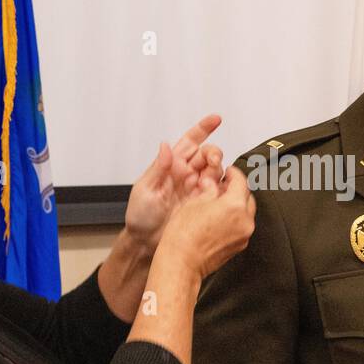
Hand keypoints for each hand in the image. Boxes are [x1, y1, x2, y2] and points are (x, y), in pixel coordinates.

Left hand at [125, 114, 224, 253]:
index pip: (190, 141)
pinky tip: (219, 191)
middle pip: (207, 154)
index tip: (216, 120)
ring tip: (211, 179)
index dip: (203, 129)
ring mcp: (197, 189)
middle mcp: (186, 175)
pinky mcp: (205, 204)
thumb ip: (158, 168)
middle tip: (212, 161)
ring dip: (218, 170)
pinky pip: (219, 191)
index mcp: (171, 166)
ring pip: (216, 171)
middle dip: (214, 152)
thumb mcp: (145, 190)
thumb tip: (165, 146)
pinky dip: (223, 188)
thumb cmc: (140, 216)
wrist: (145, 243)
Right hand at [157, 167, 256, 280]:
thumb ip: (209, 190)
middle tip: (223, 186)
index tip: (229, 172)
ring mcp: (244, 235)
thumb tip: (213, 185)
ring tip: (219, 203)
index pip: (241, 182)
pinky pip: (242, 227)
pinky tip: (219, 219)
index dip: (234, 173)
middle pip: (247, 197)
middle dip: (237, 189)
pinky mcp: (239, 246)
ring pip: (246, 213)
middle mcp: (244, 221)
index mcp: (234, 206)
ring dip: (237, 205)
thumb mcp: (194, 202)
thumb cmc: (183, 236)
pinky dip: (235, 219)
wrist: (182, 263)